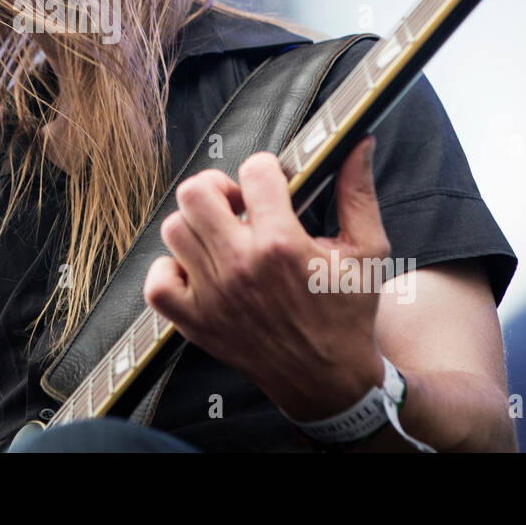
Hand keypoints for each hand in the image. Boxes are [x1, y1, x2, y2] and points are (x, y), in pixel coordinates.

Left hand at [143, 136, 388, 420]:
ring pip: (174, 229)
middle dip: (218, 188)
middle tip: (238, 205)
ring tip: (223, 237)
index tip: (276, 186)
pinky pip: (157, 280)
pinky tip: (199, 269)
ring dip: (197, 226)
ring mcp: (212, 295)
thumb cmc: (348, 315)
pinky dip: (171, 269)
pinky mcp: (194, 322)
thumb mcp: (368, 251)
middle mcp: (240, 266)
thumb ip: (358, 192)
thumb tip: (359, 142)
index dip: (267, 170)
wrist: (329, 382)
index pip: (253, 170)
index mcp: (282, 244)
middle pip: (195, 192)